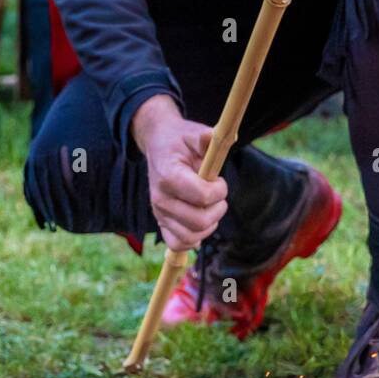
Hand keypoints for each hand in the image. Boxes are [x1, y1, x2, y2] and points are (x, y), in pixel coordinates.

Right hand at [131, 95, 227, 251]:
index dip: (219, 190)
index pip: (202, 196)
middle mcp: (161, 199)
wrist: (159, 145)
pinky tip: (201, 223)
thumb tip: (212, 136)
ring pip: (191, 237)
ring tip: (211, 207)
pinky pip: (178, 244)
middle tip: (218, 195)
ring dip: (209, 225)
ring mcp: (159, 213)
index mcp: (170, 176)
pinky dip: (194, 239)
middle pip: (199, 221)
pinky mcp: (161, 222)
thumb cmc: (181, 141)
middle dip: (218, 209)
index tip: (219, 180)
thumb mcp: (194, 134)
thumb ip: (205, 137)